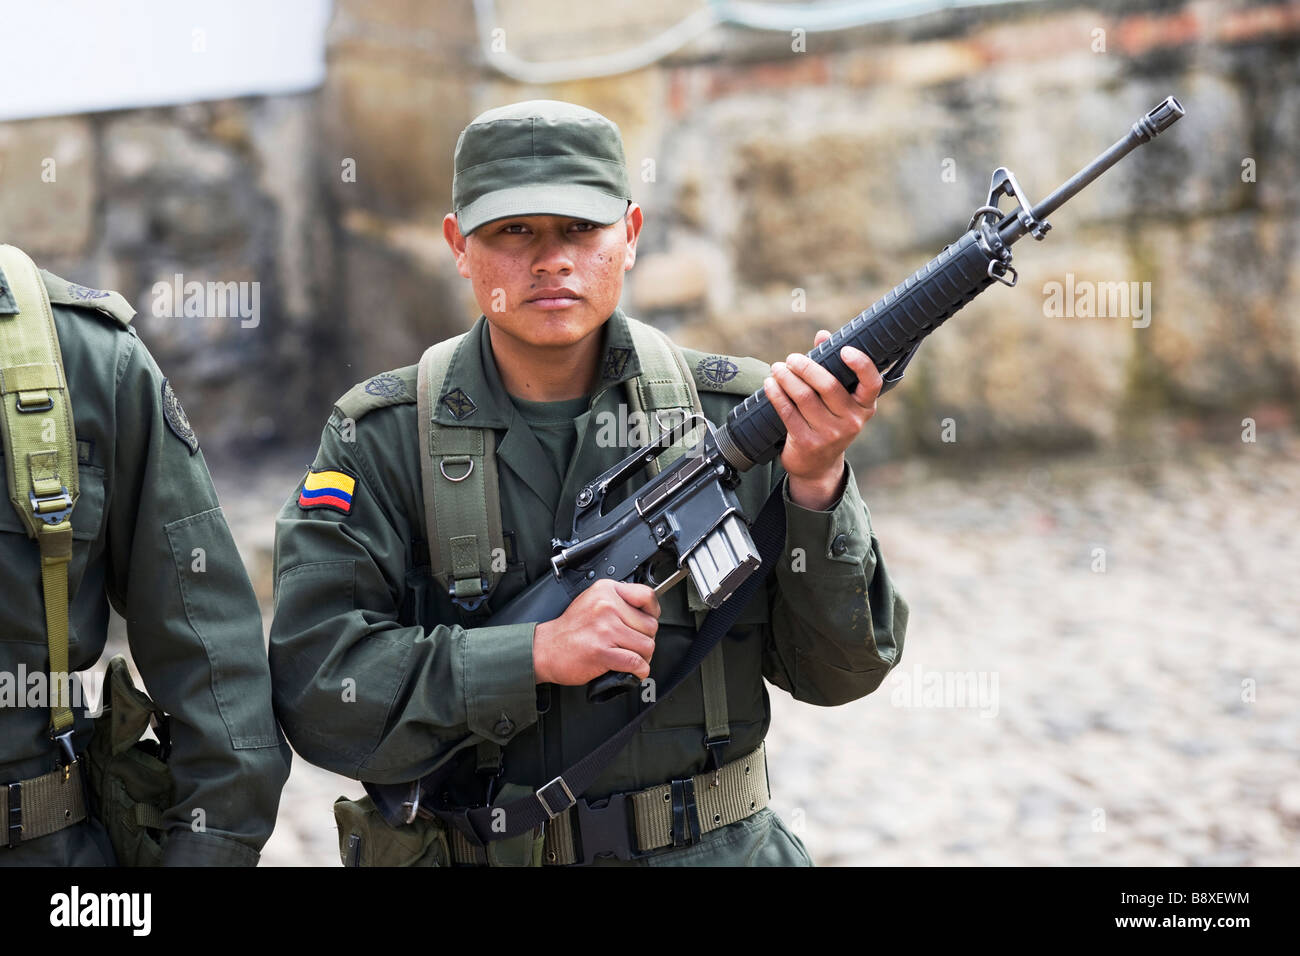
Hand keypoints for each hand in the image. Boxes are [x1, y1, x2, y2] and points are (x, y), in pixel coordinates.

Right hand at [533, 579, 660, 685]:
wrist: (545, 649)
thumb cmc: (569, 629)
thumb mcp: (592, 601)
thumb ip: (618, 601)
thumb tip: (646, 612)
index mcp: (606, 591)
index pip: (647, 596)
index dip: (653, 612)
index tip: (649, 620)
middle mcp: (607, 606)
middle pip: (650, 625)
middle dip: (645, 639)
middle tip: (633, 645)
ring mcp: (605, 629)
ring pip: (647, 645)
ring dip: (643, 657)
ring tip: (630, 657)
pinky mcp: (602, 652)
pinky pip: (636, 662)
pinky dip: (639, 670)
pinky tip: (632, 670)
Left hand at [763, 329, 882, 509]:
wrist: (818, 466)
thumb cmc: (829, 420)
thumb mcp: (838, 399)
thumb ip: (832, 366)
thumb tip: (823, 335)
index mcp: (865, 406)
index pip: (872, 383)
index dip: (861, 365)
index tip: (844, 350)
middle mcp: (852, 420)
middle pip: (828, 385)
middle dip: (805, 367)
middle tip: (792, 358)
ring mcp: (830, 433)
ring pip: (804, 397)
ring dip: (786, 378)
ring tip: (777, 368)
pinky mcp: (807, 442)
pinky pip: (788, 412)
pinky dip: (776, 394)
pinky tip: (770, 384)